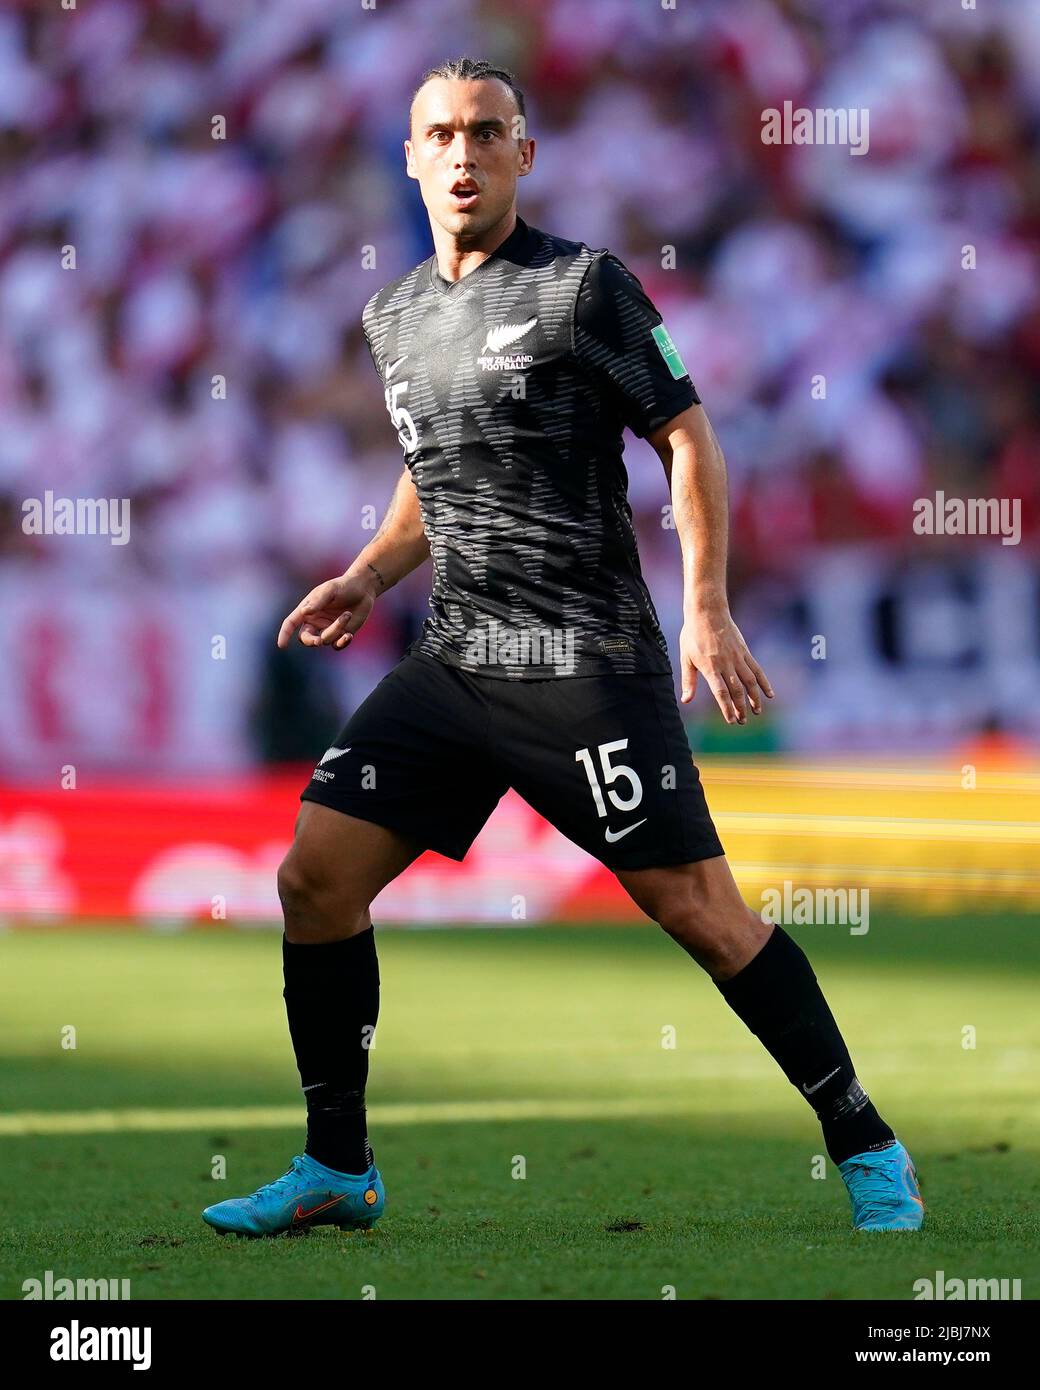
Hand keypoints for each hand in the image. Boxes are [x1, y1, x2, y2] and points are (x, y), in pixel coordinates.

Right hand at [277, 573, 376, 650]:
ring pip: (325, 639)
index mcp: (307, 610)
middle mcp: (315, 622)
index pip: (291, 623)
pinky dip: (342, 642)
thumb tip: (304, 613)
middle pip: (305, 638)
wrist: (363, 590)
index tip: (282, 645)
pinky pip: (337, 645)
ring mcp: (328, 629)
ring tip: (348, 614)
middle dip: (311, 641)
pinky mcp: (341, 635)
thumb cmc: (343, 586)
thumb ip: (318, 601)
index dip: (285, 634)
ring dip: (337, 629)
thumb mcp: (330, 589)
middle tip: (319, 641)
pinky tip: (349, 635)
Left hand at [679, 608, 773, 723]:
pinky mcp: (745, 651)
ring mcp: (737, 657)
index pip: (721, 693)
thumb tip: (686, 701)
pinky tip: (769, 694)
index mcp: (710, 667)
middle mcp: (726, 664)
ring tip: (756, 712)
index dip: (727, 708)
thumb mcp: (686, 658)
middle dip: (741, 708)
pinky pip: (757, 669)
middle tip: (742, 721)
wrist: (708, 612)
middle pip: (737, 690)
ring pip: (750, 682)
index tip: (731, 720)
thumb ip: (688, 681)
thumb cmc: (693, 635)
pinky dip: (764, 682)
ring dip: (755, 698)